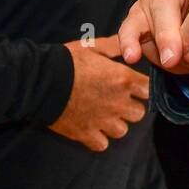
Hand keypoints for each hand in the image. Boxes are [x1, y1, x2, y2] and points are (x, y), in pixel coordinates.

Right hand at [48, 35, 148, 151]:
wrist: (41, 81)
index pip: (148, 90)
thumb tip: (130, 44)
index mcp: (123, 80)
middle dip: (130, 107)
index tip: (133, 86)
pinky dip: (99, 138)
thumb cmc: (68, 61)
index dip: (142, 88)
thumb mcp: (94, 46)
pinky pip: (102, 144)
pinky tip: (92, 127)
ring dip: (115, 124)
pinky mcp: (86, 134)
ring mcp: (103, 121)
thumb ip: (116, 46)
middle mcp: (118, 103)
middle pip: (139, 113)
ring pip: (122, 131)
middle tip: (116, 100)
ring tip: (104, 114)